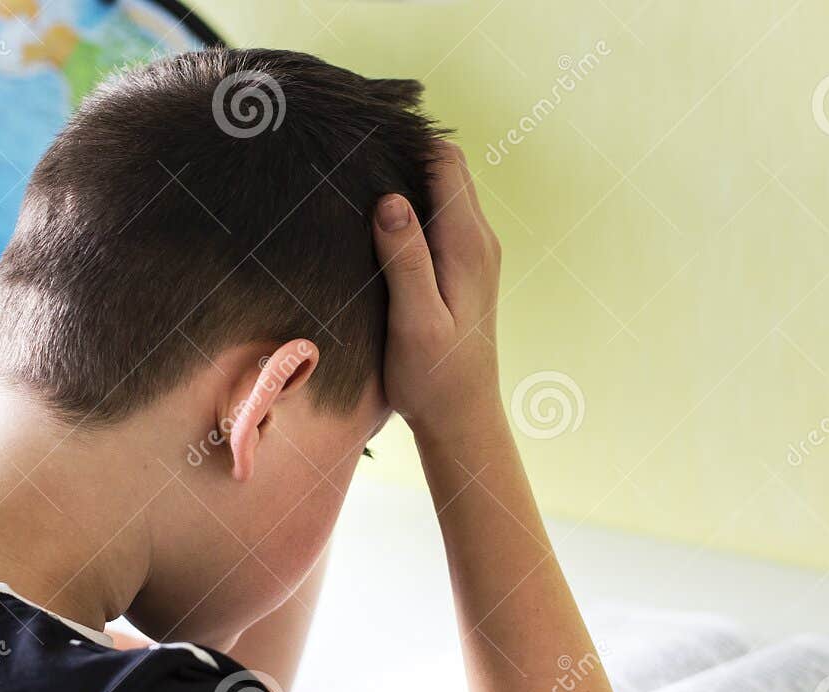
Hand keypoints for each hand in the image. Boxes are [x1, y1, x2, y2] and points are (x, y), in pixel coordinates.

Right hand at [371, 143, 502, 442]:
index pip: (445, 162)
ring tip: (356, 175)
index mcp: (467, 244)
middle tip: (351, 150)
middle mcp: (478, 240)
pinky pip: (438, 216)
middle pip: (445, 168)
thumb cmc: (435, 378)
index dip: (407, 141)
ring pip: (442, 190)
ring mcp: (473, 252)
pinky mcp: (462, 267)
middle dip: (404, 152)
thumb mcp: (415, 321)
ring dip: (406, 178)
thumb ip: (405, 259)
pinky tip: (374, 215)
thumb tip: (390, 199)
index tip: (363, 136)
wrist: (461, 419)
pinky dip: (410, 205)